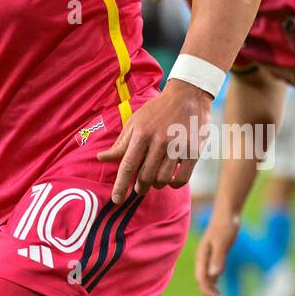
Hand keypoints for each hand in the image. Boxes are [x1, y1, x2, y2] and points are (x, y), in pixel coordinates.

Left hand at [97, 79, 211, 201]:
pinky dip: (173, 185)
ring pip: (162, 180)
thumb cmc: (157, 110)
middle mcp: (159, 141)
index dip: (120, 185)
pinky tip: (170, 180)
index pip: (127, 165)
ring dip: (156, 184)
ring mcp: (178, 147)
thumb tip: (101, 158)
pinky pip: (181, 179)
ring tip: (155, 178)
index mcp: (142, 133)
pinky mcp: (194, 152)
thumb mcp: (135, 122)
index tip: (115, 200)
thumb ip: (120, 144)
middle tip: (139, 187)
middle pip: (145, 176)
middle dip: (139, 187)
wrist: (188, 95)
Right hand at [195, 212, 239, 295]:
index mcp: (201, 256)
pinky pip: (211, 276)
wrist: (227, 211)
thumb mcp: (222, 242)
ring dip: (213, 294)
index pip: (202, 280)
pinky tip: (220, 293)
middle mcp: (202, 259)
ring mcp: (207, 258)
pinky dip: (215, 286)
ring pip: (207, 281)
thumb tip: (214, 276)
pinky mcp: (214, 256)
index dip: (209, 294)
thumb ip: (218, 258)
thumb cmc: (225, 225)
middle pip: (204, 283)